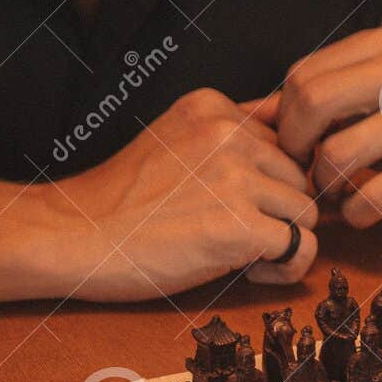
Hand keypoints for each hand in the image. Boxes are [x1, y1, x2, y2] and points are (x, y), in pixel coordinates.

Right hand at [0, 90, 317, 304]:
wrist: (75, 235)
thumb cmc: (124, 202)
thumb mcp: (175, 142)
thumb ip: (227, 137)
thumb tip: (295, 146)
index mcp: (213, 107)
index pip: (283, 144)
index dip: (267, 183)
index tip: (233, 206)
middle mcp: (228, 134)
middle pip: (300, 178)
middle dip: (280, 212)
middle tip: (238, 236)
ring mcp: (235, 179)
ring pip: (307, 213)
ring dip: (284, 241)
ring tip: (242, 255)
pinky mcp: (238, 226)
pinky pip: (301, 248)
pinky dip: (284, 269)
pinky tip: (248, 273)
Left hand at [273, 27, 381, 225]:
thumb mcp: (376, 102)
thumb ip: (318, 104)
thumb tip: (244, 116)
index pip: (304, 76)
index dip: (285, 121)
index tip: (297, 150)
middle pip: (312, 101)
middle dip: (296, 148)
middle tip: (307, 174)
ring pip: (337, 153)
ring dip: (326, 187)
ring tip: (337, 194)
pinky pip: (372, 197)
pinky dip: (356, 214)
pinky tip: (363, 212)